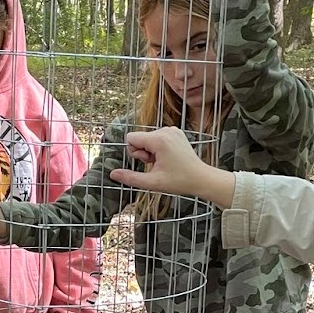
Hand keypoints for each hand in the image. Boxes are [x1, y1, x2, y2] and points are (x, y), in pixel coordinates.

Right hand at [109, 126, 236, 206]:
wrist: (201, 178)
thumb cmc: (179, 181)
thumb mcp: (152, 182)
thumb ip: (130, 178)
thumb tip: (113, 174)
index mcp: (159, 139)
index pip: (131, 138)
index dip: (135, 153)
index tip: (148, 162)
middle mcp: (165, 130)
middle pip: (139, 138)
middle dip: (143, 152)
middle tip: (157, 164)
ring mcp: (172, 130)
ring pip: (147, 138)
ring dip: (151, 151)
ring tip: (164, 162)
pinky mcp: (176, 132)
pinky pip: (157, 137)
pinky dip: (159, 147)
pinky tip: (169, 157)